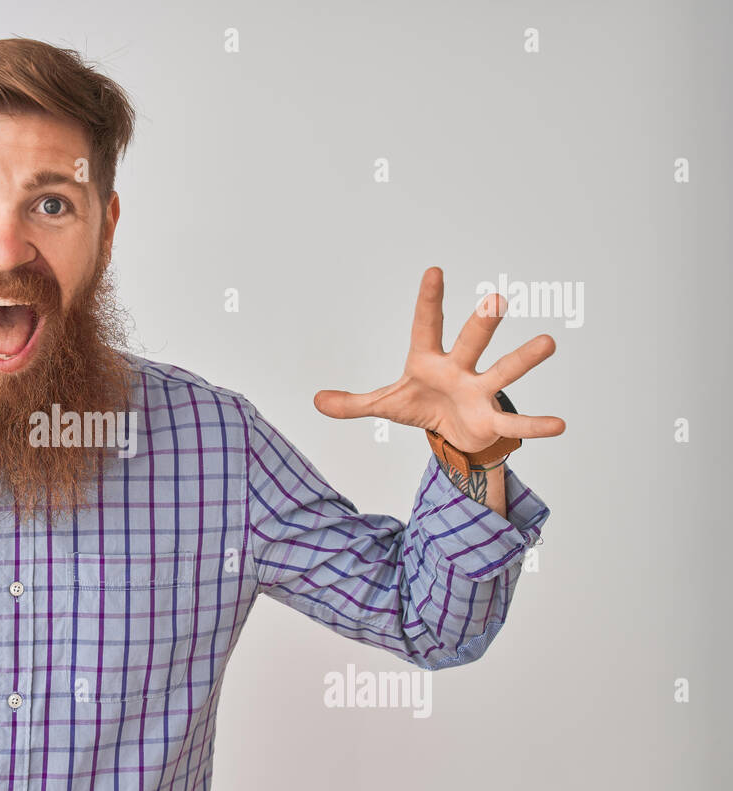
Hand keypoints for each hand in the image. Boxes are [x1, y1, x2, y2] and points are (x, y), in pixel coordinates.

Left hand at [313, 267, 565, 452]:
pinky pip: (514, 421)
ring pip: (502, 371)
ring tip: (549, 342)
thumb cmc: (421, 405)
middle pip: (470, 342)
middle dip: (481, 324)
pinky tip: (560, 424)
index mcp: (428, 361)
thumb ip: (353, 403)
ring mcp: (478, 392)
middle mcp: (459, 369)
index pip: (426, 325)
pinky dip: (535, 424)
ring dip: (523, 359)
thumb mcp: (384, 405)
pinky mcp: (490, 419)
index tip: (433, 270)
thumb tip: (316, 400)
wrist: (451, 433)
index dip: (429, 300)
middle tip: (496, 299)